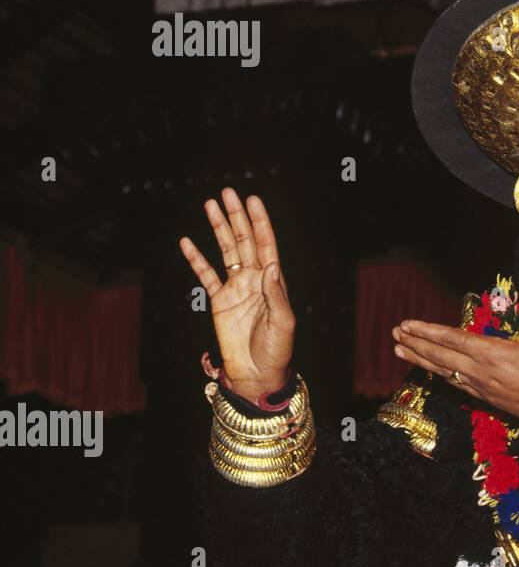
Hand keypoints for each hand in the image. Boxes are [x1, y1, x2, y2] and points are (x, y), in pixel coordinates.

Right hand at [179, 188, 294, 402]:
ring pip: (226, 251)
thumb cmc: (277, 349)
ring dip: (219, 229)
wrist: (257, 373)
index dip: (259, 222)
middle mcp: (255, 279)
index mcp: (273, 281)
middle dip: (236, 217)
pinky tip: (187, 241)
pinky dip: (196, 258)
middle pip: (244, 241)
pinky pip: (206, 275)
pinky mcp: (219, 301)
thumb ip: (276, 294)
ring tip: (210, 205)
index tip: (252, 200)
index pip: (265, 244)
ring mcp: (236, 288)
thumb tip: (271, 266)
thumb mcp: (283, 322)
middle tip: (227, 193)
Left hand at [393, 275, 518, 430]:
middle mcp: (483, 373)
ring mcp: (484, 388)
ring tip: (401, 351)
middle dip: (416, 344)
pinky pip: (457, 385)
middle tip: (395, 334)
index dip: (428, 331)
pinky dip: (440, 376)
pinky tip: (435, 373)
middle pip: (441, 357)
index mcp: (495, 355)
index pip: (453, 340)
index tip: (407, 324)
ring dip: (422, 360)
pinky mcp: (490, 399)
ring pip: (445, 373)